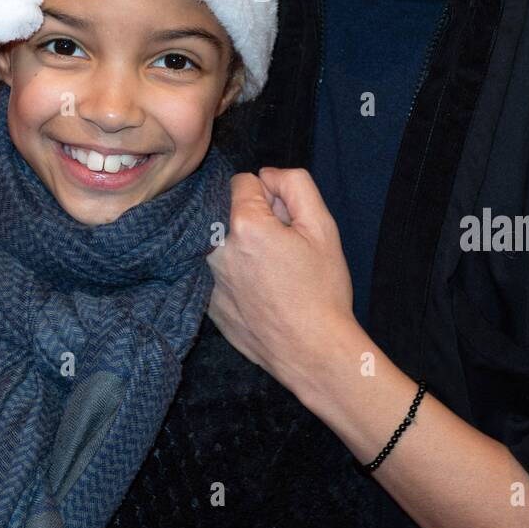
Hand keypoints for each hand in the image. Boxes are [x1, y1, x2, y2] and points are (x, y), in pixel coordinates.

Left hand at [206, 167, 354, 392]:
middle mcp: (216, 247)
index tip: (285, 220)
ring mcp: (207, 278)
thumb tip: (267, 175)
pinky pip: (215, 270)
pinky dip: (232, 273)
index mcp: (243, 224)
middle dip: (252, 218)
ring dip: (238, 244)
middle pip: (227, 209)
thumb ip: (294, 185)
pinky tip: (258, 292)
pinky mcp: (206, 302)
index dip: (269, 196)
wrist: (312, 352)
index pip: (243, 181)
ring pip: (219, 240)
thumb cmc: (322, 290)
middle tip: (280, 247)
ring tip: (269, 271)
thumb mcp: (322, 227)